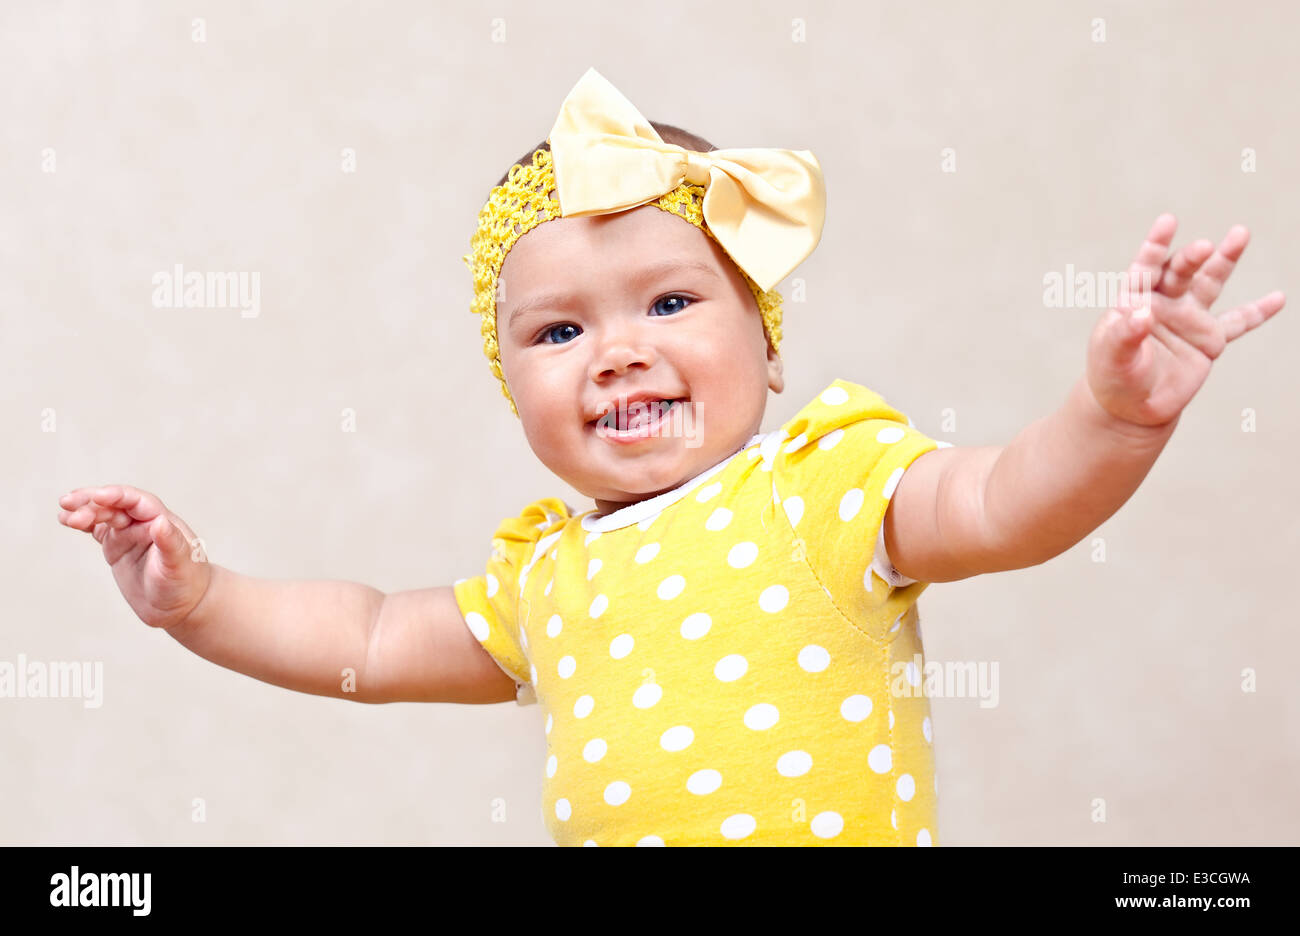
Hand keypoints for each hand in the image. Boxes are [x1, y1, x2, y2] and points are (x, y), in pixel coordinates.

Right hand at [57, 484, 211, 630]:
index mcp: (162, 521)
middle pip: (115, 505)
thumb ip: (170, 543)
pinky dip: (82, 523)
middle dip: (92, 503)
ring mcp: (128, 534)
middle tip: (69, 506)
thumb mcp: (179, 565)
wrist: (180, 605)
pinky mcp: (116, 546)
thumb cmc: (185, 583)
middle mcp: (144, 523)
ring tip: (64, 515)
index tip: (97, 496)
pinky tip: (66, 519)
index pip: (137, 502)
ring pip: (103, 514)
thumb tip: (160, 521)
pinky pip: (97, 529)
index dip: (117, 496)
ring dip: (84, 510)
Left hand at [1085, 214, 1284, 428]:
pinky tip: (1278, 299)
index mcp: (1134, 301)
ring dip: (1225, 260)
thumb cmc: (1114, 377)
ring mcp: (1189, 319)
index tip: (1167, 222)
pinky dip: (1257, 312)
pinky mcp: (1208, 340)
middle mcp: (1164, 303)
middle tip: (1205, 247)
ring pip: (1210, 283)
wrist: (1133, 407)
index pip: (1145, 268)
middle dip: (1191, 258)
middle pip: (1180, 272)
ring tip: (1240, 233)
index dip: (1155, 245)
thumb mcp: (1112, 358)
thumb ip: (1123, 336)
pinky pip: (1237, 323)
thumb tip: (1140, 314)